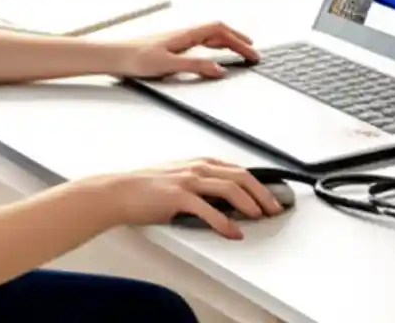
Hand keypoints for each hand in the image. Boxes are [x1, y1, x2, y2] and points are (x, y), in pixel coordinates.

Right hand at [98, 157, 285, 238]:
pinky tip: (233, 232)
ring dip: (249, 204)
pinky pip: (208, 210)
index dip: (260, 184)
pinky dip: (225, 223)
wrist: (120, 191)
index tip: (272, 197)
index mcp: (201, 163)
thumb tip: (227, 198)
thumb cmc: (147, 187)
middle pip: (241, 177)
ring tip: (259, 217)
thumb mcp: (180, 177)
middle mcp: (198, 168)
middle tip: (274, 209)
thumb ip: (203, 184)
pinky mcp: (178, 197)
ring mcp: (189, 181)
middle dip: (262, 194)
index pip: (239, 170)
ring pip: (230, 189)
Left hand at [114, 21, 260, 79]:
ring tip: (239, 51)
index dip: (239, 41)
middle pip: (217, 32)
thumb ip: (195, 67)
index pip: (219, 32)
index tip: (252, 53)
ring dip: (227, 42)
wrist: (113, 56)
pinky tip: (212, 55)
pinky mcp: (171, 47)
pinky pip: (199, 43)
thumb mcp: (168, 65)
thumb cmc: (135, 58)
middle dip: (238, 40)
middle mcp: (183, 35)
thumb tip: (220, 70)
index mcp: (185, 35)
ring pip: (209, 36)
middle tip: (252, 52)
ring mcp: (177, 40)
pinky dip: (213, 47)